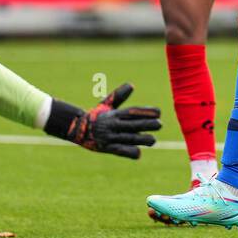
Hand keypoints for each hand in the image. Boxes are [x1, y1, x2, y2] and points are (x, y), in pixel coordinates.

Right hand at [47, 83, 161, 158]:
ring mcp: (109, 137)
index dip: (145, 112)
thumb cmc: (96, 115)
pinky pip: (119, 151)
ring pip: (128, 138)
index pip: (131, 112)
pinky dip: (128, 152)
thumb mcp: (107, 105)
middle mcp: (112, 125)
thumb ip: (119, 96)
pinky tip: (138, 153)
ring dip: (141, 139)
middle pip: (132, 124)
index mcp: (114, 114)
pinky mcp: (106, 148)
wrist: (77, 128)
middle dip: (146, 124)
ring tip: (152, 140)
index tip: (158, 112)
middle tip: (160, 124)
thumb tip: (132, 85)